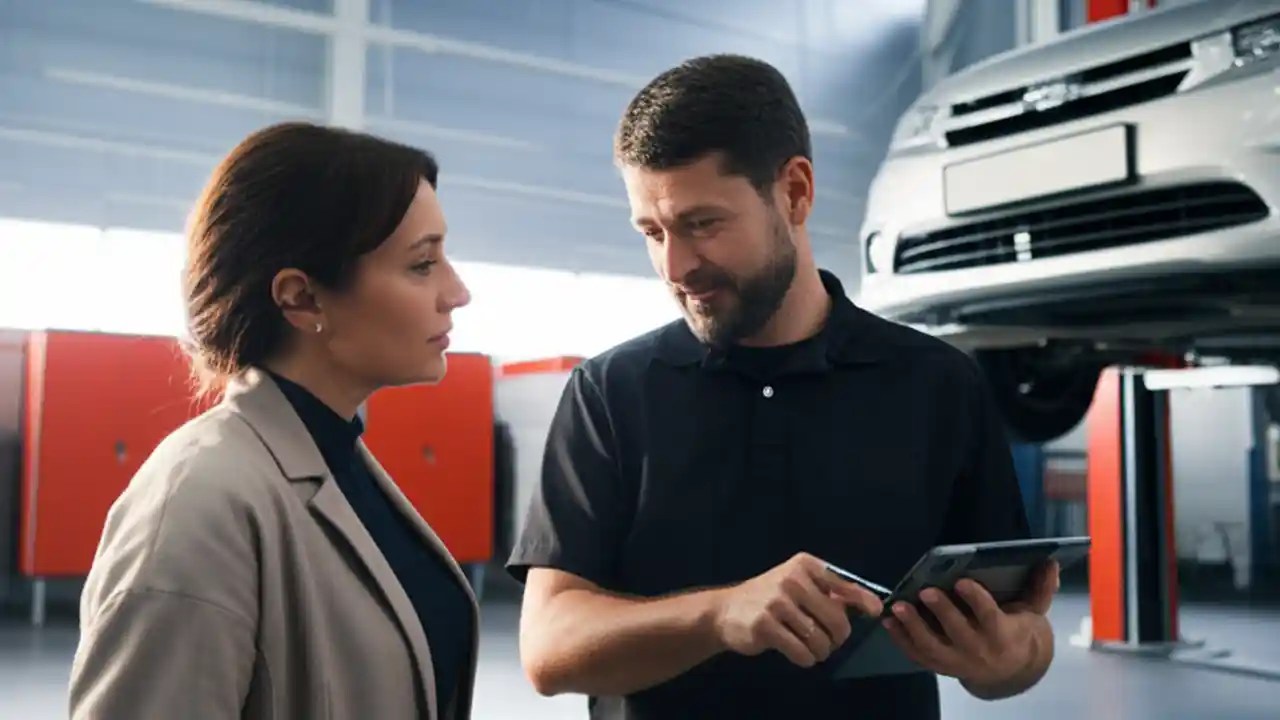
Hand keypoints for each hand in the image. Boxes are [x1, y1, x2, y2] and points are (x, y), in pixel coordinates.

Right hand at [713, 552, 884, 667]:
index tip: (875, 612)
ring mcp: (777, 602)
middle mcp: (792, 580)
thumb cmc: (770, 598)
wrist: (725, 611)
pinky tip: (798, 653)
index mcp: (804, 566)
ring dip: (820, 651)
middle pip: (836, 620)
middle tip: (829, 641)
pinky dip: (806, 659)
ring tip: (810, 648)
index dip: (864, 601)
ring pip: (820, 640)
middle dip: (837, 638)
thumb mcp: (800, 585)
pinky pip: (802, 652)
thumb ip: (833, 592)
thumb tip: (874, 606)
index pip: (844, 585)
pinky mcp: (765, 625)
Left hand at [882, 560, 1059, 689]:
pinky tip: (889, 622)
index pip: (989, 617)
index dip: (976, 600)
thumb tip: (1050, 561)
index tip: (961, 581)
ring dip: (914, 627)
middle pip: (958, 632)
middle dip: (941, 612)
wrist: (1009, 668)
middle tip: (925, 591)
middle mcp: (979, 651)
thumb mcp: (1032, 610)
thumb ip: (1040, 587)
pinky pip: (919, 656)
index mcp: (1003, 634)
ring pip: (933, 648)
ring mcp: (957, 662)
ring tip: (899, 607)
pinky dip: (902, 640)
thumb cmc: (1016, 628)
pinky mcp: (940, 666)